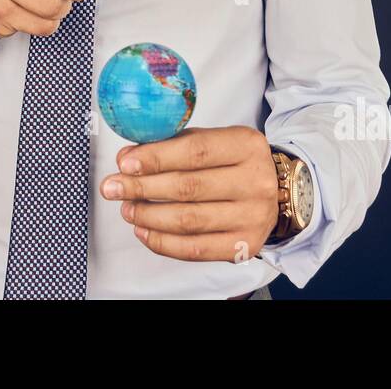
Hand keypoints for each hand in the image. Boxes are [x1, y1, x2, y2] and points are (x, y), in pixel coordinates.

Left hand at [100, 126, 281, 263]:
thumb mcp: (214, 140)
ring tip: (127, 209)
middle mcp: (255, 182)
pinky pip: (196, 249)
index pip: (195, 151)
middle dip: (142, 188)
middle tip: (112, 187)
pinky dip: (163, 242)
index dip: (155, 158)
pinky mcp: (245, 245)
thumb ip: (173, 145)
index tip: (125, 163)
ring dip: (149, 216)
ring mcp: (253, 217)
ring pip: (189, 220)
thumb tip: (127, 159)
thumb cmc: (234, 162)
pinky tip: (144, 231)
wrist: (277, 191)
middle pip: (188, 187)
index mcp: (246, 145)